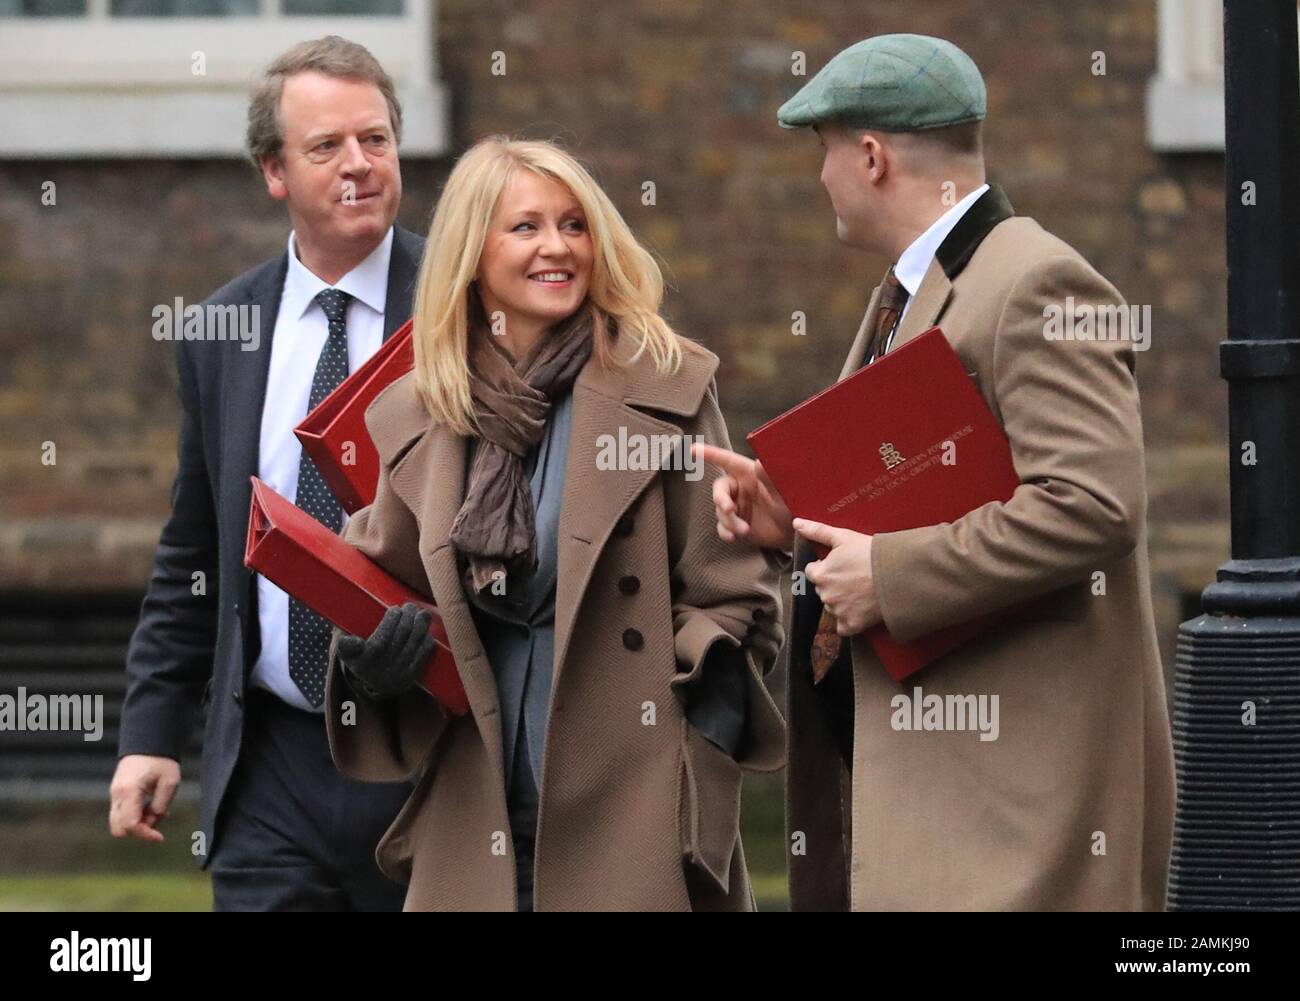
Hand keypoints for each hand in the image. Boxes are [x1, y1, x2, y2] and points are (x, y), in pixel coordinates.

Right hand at [109, 754, 179, 842]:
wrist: (148, 742)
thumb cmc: (161, 761)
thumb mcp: (170, 783)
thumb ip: (160, 807)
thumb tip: (151, 824)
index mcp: (129, 791)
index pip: (130, 824)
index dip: (145, 835)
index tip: (160, 838)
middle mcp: (116, 795)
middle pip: (119, 829)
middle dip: (139, 831)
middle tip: (158, 817)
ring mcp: (114, 795)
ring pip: (118, 823)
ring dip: (137, 823)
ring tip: (155, 808)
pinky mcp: (116, 794)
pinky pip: (121, 814)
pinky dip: (134, 816)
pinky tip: (150, 804)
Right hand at [338, 602, 434, 699]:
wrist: (377, 686)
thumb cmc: (362, 658)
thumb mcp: (347, 652)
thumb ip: (346, 643)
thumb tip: (351, 638)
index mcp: (362, 660)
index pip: (374, 641)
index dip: (389, 623)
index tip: (394, 609)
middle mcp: (379, 668)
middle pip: (399, 635)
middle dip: (408, 616)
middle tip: (409, 606)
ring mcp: (396, 673)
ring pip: (413, 642)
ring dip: (420, 624)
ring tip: (421, 613)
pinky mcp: (410, 676)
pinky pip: (422, 654)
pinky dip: (426, 639)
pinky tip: (426, 630)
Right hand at [692, 443, 794, 550]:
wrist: (794, 532)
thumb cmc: (792, 505)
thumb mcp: (784, 492)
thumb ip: (770, 479)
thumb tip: (759, 462)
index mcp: (749, 474)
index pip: (727, 461)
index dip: (710, 454)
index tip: (693, 449)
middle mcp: (740, 488)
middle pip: (720, 489)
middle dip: (721, 499)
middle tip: (729, 509)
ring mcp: (736, 506)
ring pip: (720, 511)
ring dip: (729, 521)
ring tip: (744, 530)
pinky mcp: (735, 523)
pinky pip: (722, 526)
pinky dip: (725, 531)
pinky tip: (732, 537)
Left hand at [796, 518, 881, 635]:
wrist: (898, 575)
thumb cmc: (871, 554)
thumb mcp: (843, 537)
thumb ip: (817, 531)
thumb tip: (796, 523)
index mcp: (820, 574)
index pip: (812, 572)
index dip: (826, 567)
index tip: (842, 565)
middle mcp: (825, 595)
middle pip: (822, 590)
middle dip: (833, 584)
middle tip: (854, 577)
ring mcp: (838, 611)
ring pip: (832, 607)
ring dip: (841, 602)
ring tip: (860, 591)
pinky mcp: (851, 625)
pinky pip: (843, 627)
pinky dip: (849, 621)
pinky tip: (861, 610)